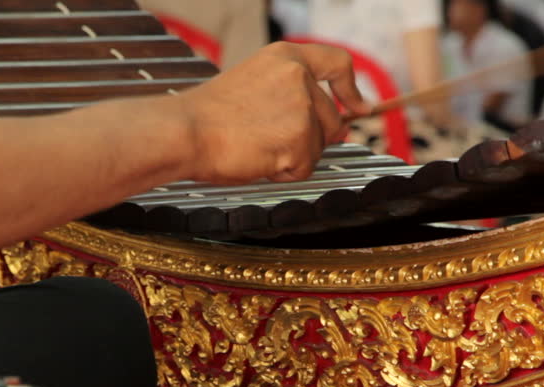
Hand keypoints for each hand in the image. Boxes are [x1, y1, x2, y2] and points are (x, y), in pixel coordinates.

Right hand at [178, 42, 368, 183]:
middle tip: (270, 141)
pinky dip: (282, 172)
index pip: (338, 64)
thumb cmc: (208, 115)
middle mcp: (299, 78)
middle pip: (331, 119)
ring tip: (256, 146)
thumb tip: (339, 124)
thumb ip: (294, 95)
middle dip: (311, 138)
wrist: (185, 132)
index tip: (358, 107)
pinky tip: (256, 158)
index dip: (350, 89)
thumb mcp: (255, 85)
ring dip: (293, 156)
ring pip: (318, 147)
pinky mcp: (298, 140)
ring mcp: (301, 109)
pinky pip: (303, 168)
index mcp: (286, 58)